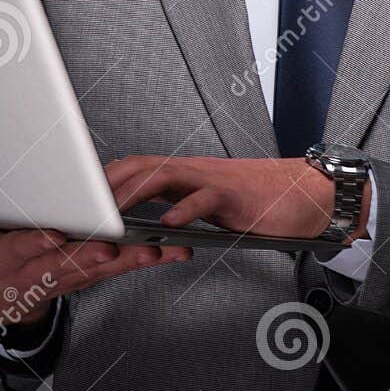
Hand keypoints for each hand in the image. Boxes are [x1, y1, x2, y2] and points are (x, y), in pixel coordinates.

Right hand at [0, 217, 190, 322]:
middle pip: (67, 260)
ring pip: (100, 265)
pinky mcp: (87, 271)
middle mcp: (39, 267)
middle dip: (91, 254)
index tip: (51, 234)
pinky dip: (144, 259)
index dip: (35, 242)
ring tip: (155, 250)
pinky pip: (118, 266)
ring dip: (128, 259)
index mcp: (5, 256)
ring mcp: (66, 271)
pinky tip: (171, 252)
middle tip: (112, 247)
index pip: (20, 248)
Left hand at [105, 155, 370, 241]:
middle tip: (83, 206)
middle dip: (108, 184)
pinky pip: (204, 200)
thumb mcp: (214, 205)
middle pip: (141, 166)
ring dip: (134, 194)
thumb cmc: (263, 202)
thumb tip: (155, 221)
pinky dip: (184, 211)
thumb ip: (184, 207)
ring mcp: (213, 180)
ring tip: (112, 213)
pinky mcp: (234, 196)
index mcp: (188, 174)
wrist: (308, 196)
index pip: (138, 167)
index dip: (107, 177)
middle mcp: (195, 171)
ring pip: (165, 177)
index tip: (81, 194)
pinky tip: (168, 224)